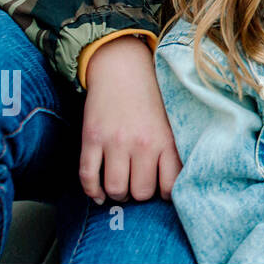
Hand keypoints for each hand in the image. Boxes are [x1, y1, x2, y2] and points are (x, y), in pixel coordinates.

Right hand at [79, 36, 181, 202]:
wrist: (122, 69)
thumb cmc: (151, 98)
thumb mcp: (171, 122)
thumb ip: (174, 150)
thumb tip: (175, 185)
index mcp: (166, 140)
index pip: (170, 186)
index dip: (165, 195)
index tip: (162, 191)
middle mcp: (142, 143)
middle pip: (141, 192)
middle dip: (139, 194)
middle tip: (138, 186)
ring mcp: (115, 142)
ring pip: (116, 189)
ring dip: (117, 195)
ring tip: (120, 188)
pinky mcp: (91, 139)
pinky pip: (88, 176)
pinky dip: (92, 191)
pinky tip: (98, 194)